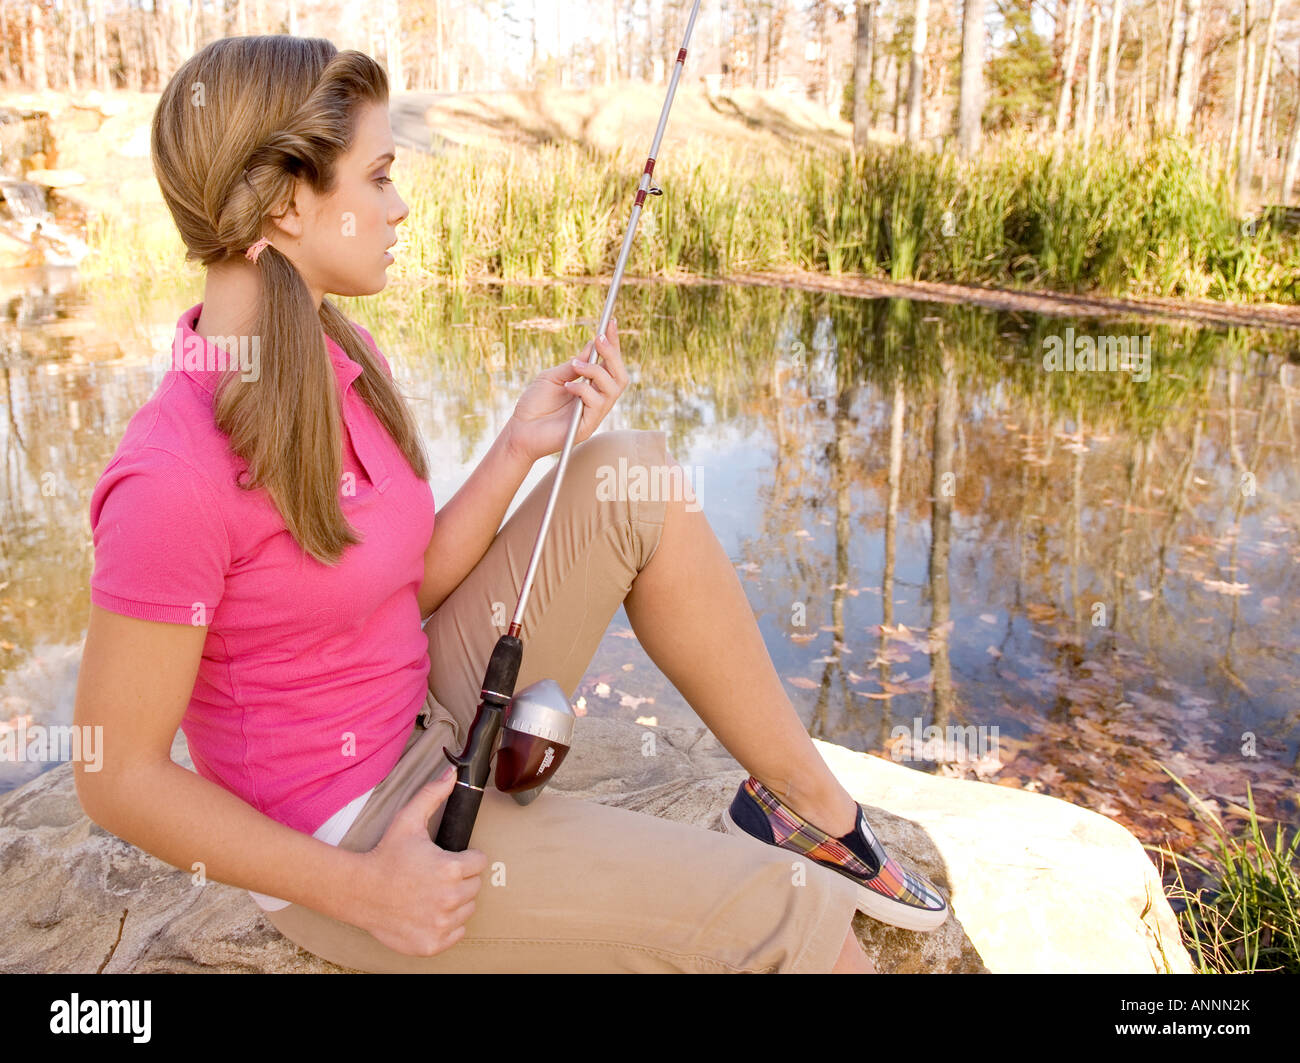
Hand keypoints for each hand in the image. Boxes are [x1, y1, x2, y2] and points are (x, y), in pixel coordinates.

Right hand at [351, 767, 488, 956]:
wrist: (359, 892)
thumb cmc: (386, 856)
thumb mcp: (408, 821)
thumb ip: (433, 795)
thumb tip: (453, 773)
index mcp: (452, 868)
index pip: (479, 862)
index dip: (464, 858)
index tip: (447, 859)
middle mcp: (451, 898)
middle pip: (475, 887)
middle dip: (460, 880)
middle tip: (436, 876)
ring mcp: (443, 923)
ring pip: (467, 910)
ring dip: (455, 902)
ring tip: (430, 893)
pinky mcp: (434, 943)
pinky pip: (457, 933)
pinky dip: (446, 925)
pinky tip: (428, 913)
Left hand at [505, 318, 627, 463]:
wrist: (519, 430)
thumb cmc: (533, 405)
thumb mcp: (552, 377)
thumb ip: (572, 365)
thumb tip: (591, 345)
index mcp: (590, 388)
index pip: (609, 365)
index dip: (613, 345)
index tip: (610, 322)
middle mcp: (596, 401)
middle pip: (620, 376)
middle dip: (612, 354)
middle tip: (599, 339)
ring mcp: (594, 414)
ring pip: (612, 388)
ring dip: (595, 371)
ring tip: (575, 366)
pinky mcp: (587, 427)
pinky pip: (597, 404)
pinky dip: (583, 390)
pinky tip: (567, 387)